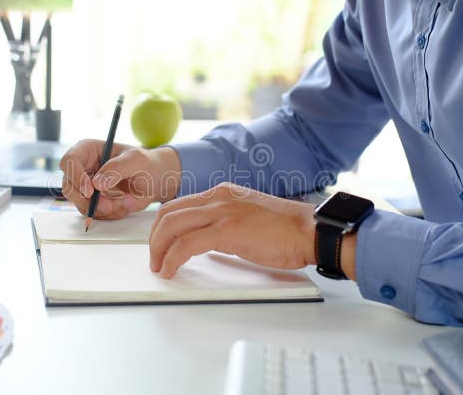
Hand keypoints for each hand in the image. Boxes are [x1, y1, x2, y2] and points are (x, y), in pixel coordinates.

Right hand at [60, 140, 180, 219]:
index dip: (76, 176)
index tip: (91, 190)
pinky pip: (94, 214)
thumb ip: (117, 168)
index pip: (69, 161)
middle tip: (109, 205)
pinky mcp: (93, 203)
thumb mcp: (135, 160)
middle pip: (69, 187)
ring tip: (126, 200)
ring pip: (80, 204)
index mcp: (87, 150)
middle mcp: (82, 169)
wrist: (154, 180)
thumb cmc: (144, 163)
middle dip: (88, 200)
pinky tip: (125, 204)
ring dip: (104, 208)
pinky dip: (111, 214)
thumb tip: (97, 183)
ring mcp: (85, 188)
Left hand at [149, 182, 317, 277]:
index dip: (163, 227)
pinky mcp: (227, 230)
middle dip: (154, 238)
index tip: (160, 245)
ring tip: (159, 267)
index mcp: (222, 193)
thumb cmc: (285, 230)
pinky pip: (187, 244)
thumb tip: (206, 243)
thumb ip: (224, 226)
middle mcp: (218, 197)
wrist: (308, 230)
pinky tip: (171, 270)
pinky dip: (172, 258)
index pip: (179, 205)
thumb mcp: (246, 219)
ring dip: (159, 249)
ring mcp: (222, 212)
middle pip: (168, 213)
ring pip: (171, 225)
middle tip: (154, 258)